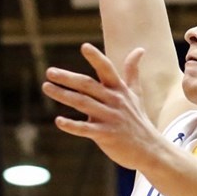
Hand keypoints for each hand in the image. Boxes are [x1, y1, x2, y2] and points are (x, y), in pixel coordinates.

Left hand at [42, 43, 163, 170]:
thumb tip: (140, 49)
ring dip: (63, 95)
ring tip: (47, 87)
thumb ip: (132, 71)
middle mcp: (114, 101)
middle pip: (88, 85)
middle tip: (50, 72)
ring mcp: (110, 118)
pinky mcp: (106, 135)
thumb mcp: (136, 93)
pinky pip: (86, 129)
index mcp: (119, 89)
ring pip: (83, 104)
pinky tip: (58, 121)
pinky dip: (72, 125)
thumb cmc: (138, 118)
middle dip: (68, 78)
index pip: (107, 69)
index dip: (96, 58)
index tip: (84, 46)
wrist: (149, 149)